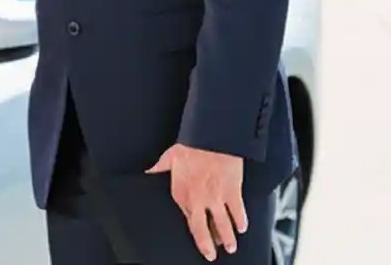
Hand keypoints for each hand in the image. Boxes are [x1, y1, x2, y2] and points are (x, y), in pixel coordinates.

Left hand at [147, 144, 246, 260]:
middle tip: (212, 254)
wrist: (210, 138)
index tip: (199, 239)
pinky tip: (243, 228)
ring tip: (230, 247)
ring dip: (227, 239)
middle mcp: (198, 201)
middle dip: (208, 245)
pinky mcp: (232, 192)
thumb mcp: (168, 158)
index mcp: (181, 194)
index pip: (188, 220)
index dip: (194, 232)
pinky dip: (241, 222)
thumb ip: (158, 169)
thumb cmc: (189, 146)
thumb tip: (148, 172)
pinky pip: (238, 213)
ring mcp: (216, 199)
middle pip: (204, 230)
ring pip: (223, 226)